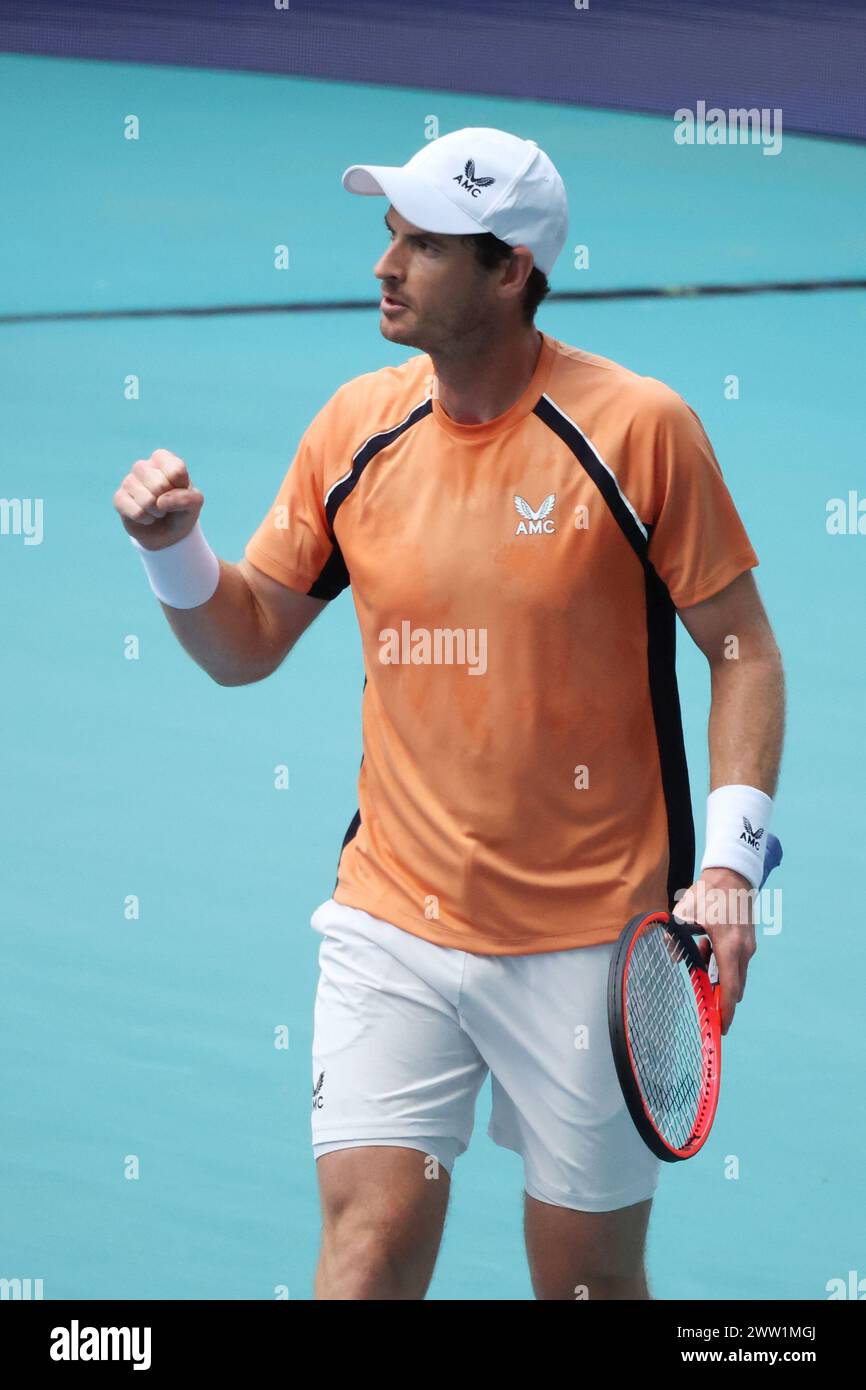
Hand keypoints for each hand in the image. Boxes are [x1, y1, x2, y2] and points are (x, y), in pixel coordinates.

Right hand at [113, 449, 203, 550]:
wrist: (167, 532)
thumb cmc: (182, 509)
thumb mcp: (195, 503)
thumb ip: (187, 498)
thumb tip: (160, 501)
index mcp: (163, 459)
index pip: (176, 471)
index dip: (182, 489)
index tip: (180, 492)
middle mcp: (143, 466)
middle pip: (160, 486)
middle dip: (168, 503)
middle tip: (167, 505)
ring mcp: (128, 481)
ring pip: (147, 501)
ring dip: (157, 513)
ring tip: (157, 510)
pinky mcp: (119, 498)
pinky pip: (137, 513)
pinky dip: (147, 520)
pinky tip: (146, 516)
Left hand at [673, 868, 755, 1035]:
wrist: (733, 873)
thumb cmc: (709, 893)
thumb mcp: (686, 913)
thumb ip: (678, 937)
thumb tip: (671, 956)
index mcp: (729, 946)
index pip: (730, 988)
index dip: (726, 1011)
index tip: (721, 1027)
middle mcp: (743, 949)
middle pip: (735, 986)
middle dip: (721, 998)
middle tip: (706, 1007)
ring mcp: (748, 945)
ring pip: (734, 973)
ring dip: (717, 976)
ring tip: (699, 956)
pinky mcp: (748, 941)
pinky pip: (735, 961)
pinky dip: (721, 963)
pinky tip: (706, 947)